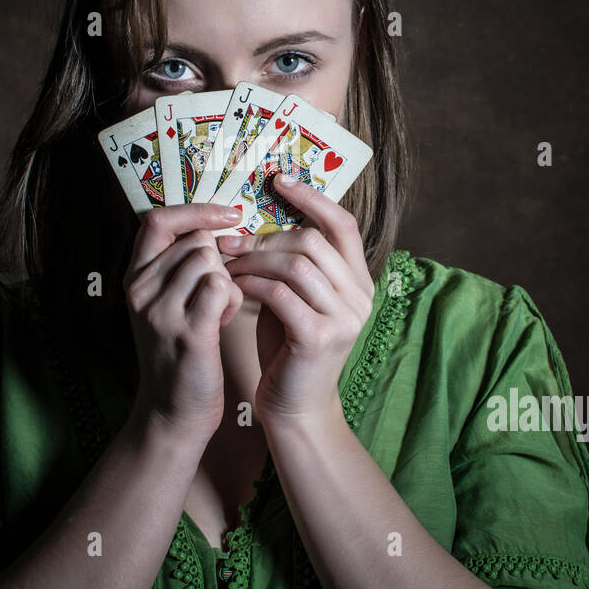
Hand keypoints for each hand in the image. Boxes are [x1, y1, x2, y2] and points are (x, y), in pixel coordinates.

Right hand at [124, 203, 244, 439]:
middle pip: (196, 240)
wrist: (172, 413)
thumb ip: (177, 267)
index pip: (158, 219)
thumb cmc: (178, 353)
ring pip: (211, 260)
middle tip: (215, 296)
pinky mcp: (187, 332)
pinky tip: (225, 321)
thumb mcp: (164, 304)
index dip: (196, 210)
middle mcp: (140, 290)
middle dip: (220, 261)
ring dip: (228, 282)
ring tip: (219, 311)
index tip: (228, 216)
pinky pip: (223, 287)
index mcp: (134, 278)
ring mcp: (160, 311)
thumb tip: (212, 226)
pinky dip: (234, 300)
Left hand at [216, 175, 374, 427]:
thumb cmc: (287, 349)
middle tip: (230, 243)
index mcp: (358, 281)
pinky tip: (234, 286)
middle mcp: (360, 296)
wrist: (295, 408)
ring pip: (297, 265)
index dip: (312, 197)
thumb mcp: (294, 297)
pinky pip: (281, 294)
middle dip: (265, 237)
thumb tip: (254, 222)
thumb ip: (288, 264)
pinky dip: (253, 284)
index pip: (343, 224)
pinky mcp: (320, 338)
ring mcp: (344, 318)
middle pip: (313, 241)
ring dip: (255, 259)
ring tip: (228, 264)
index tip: (278, 180)